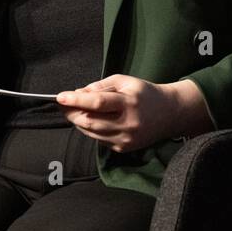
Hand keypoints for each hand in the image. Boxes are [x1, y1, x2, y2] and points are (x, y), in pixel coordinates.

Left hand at [55, 75, 212, 152]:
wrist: (171, 113)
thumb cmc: (146, 93)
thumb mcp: (126, 81)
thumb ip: (101, 86)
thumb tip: (78, 94)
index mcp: (129, 102)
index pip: (97, 103)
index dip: (76, 100)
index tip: (60, 97)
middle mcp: (128, 123)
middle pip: (90, 121)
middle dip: (72, 113)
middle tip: (64, 105)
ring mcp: (126, 139)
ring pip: (91, 132)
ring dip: (79, 122)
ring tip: (76, 111)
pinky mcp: (124, 148)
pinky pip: (99, 139)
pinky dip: (92, 129)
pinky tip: (94, 120)